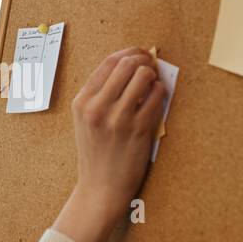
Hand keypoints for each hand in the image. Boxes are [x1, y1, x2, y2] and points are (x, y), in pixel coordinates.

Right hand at [52, 46, 164, 241]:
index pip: (108, 63)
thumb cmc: (96, 153)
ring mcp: (118, 118)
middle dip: (143, 60)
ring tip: (153, 83)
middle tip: (151, 65)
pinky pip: (156, 97)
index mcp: (82, 102)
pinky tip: (157, 98)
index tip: (139, 54)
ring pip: (143, 76)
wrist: (100, 189)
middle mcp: (97, 107)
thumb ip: (100, 95)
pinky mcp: (138, 129)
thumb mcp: (85, 121)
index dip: (128, 53)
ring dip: (153, 75)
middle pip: (126, 64)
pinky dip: (161, 92)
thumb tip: (128, 65)